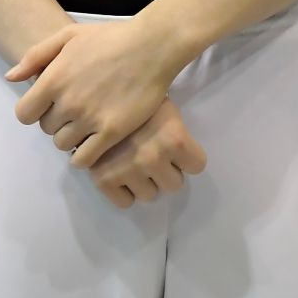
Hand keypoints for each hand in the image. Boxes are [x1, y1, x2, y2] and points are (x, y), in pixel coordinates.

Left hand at [8, 14, 185, 168]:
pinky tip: (95, 142)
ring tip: (88, 123)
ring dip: (72, 137)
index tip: (51, 104)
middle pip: (46, 129)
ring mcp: (90, 119)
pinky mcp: (112, 131)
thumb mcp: (69, 35)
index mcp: (53, 79)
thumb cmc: (110, 37)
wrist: (152, 46)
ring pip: (63, 145)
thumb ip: (36, 56)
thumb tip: (10, 78)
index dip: (35, 110)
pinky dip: (84, 155)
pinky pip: (84, 159)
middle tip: (77, 108)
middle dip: (58, 120)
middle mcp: (68, 102)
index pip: (24, 113)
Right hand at [88, 98, 207, 208]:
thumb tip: (182, 157)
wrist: (101, 95)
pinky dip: (124, 191)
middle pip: (174, 184)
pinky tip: (122, 174)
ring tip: (136, 162)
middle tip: (154, 156)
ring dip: (146, 182)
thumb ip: (177, 135)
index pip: (197, 165)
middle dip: (166, 172)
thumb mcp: (168, 110)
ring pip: (150, 195)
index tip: (177, 151)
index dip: (188, 158)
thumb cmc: (141, 100)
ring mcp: (128, 170)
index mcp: (174, 139)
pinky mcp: (104, 180)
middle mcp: (153, 158)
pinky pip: (124, 202)